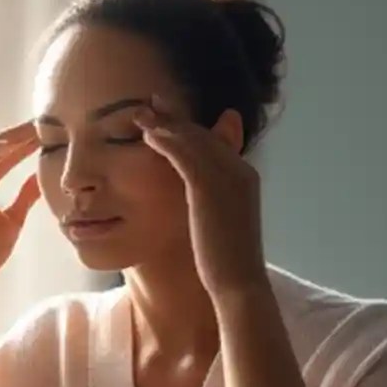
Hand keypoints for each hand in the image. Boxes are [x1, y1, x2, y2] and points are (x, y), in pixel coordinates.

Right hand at [0, 122, 40, 312]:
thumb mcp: (14, 219)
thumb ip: (24, 198)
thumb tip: (41, 178)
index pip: (1, 157)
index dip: (21, 143)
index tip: (44, 130)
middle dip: (14, 136)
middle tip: (39, 121)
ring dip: (2, 141)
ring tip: (26, 131)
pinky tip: (4, 148)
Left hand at [133, 95, 268, 301]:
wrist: (239, 284)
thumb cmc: (227, 264)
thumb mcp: (221, 227)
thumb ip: (212, 207)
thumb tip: (203, 206)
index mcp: (245, 179)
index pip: (215, 145)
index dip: (190, 130)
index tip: (169, 118)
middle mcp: (241, 172)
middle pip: (204, 135)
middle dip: (176, 118)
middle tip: (152, 102)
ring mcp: (228, 178)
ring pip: (192, 140)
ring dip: (165, 123)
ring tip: (141, 112)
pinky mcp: (209, 188)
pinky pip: (184, 154)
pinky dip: (165, 140)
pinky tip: (147, 134)